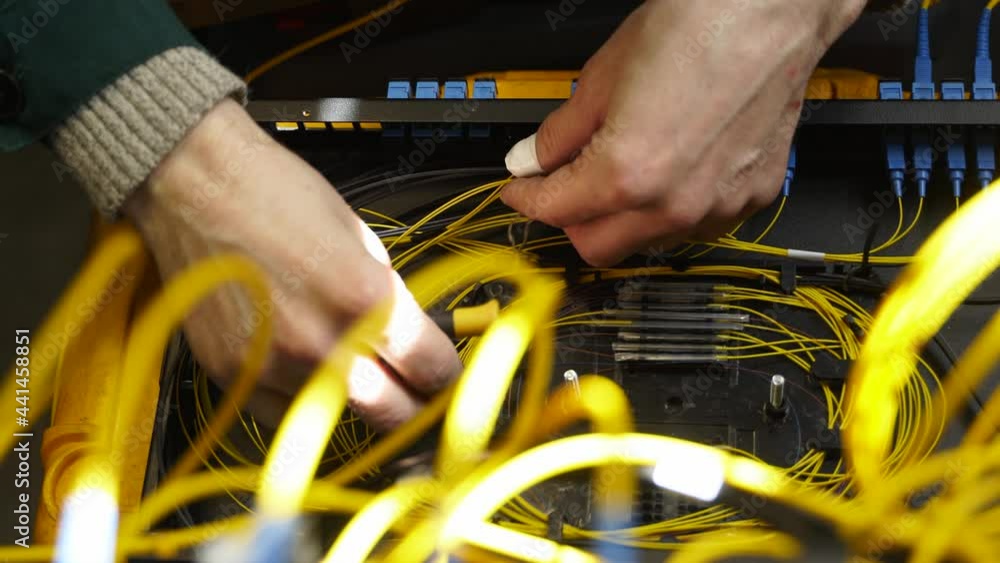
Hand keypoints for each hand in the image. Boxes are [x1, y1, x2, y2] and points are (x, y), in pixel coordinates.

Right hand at [124, 99, 461, 429]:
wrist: (193, 185)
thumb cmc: (276, 196)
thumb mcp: (361, 238)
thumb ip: (390, 299)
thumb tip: (413, 341)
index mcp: (367, 299)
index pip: (431, 369)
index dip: (446, 376)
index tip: (445, 379)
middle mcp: (321, 343)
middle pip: (393, 412)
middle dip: (414, 408)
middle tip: (420, 401)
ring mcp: (273, 367)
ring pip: (339, 422)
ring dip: (357, 409)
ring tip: (364, 388)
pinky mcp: (232, 377)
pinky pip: (284, 419)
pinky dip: (304, 409)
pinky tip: (312, 385)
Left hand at [501, 0, 865, 266]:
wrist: (773, 9)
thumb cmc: (699, 25)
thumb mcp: (602, 76)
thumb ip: (559, 133)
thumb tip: (532, 159)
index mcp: (627, 174)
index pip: (554, 210)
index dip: (527, 198)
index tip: (522, 190)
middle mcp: (674, 204)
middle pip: (596, 247)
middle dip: (572, 219)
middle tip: (566, 185)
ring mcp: (717, 207)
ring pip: (646, 241)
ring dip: (622, 218)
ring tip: (625, 167)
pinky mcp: (750, 198)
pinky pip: (695, 225)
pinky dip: (670, 208)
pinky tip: (671, 169)